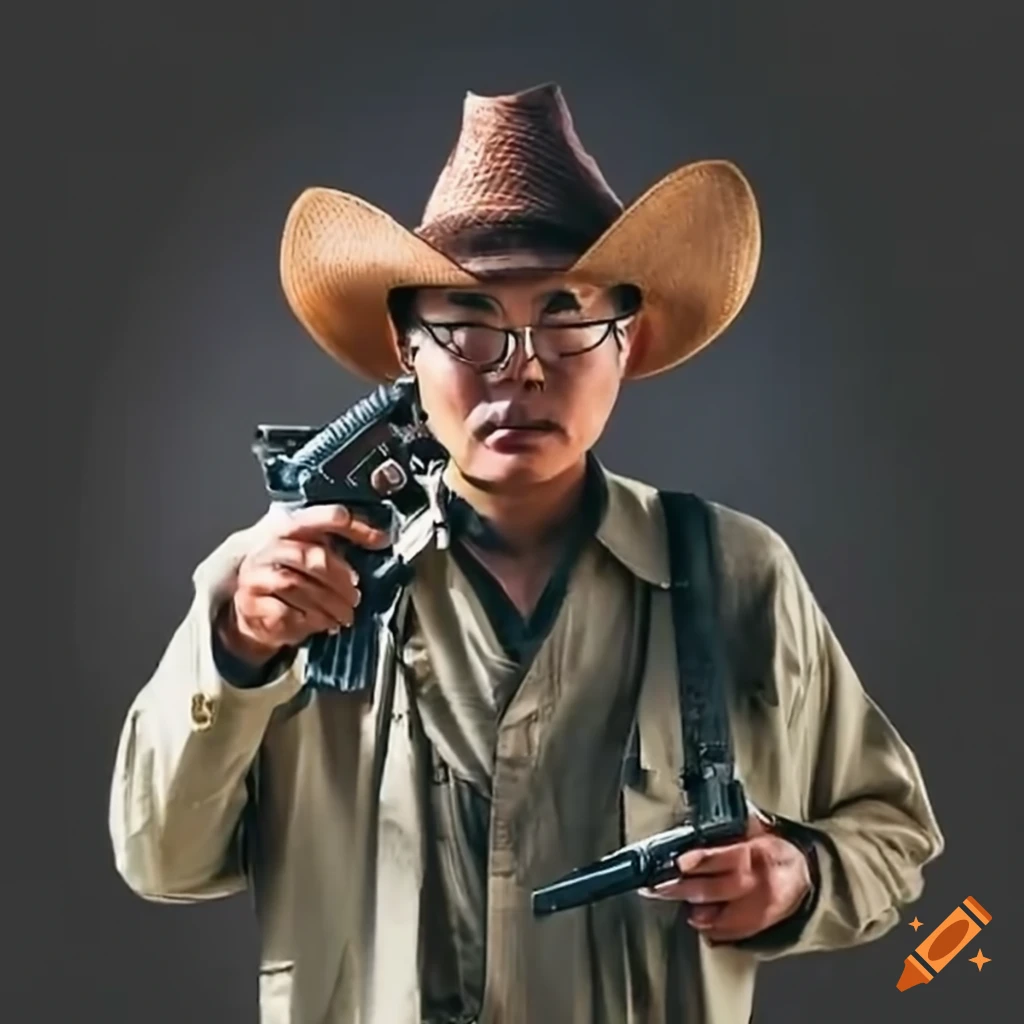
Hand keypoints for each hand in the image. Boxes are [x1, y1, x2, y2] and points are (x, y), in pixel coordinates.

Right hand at [219, 504, 390, 664]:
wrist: (255, 610)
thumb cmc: (293, 577)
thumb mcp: (314, 554)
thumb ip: (340, 543)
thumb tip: (381, 539)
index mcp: (288, 528)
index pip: (318, 517)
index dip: (352, 527)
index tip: (381, 541)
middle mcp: (268, 548)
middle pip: (308, 555)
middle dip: (338, 578)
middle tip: (355, 596)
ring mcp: (256, 575)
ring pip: (296, 585)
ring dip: (328, 604)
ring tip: (345, 615)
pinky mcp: (251, 603)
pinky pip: (284, 612)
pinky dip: (310, 620)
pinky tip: (324, 624)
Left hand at [641, 812, 812, 943]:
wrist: (806, 877)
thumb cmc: (775, 850)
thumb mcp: (760, 830)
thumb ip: (734, 826)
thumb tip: (705, 812)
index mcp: (757, 855)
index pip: (725, 858)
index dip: (699, 860)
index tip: (678, 863)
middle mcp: (758, 886)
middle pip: (714, 890)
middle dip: (680, 888)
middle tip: (655, 886)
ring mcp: (758, 911)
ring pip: (718, 915)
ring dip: (690, 907)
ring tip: (666, 896)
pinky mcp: (756, 927)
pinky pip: (727, 931)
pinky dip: (708, 924)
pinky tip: (694, 915)